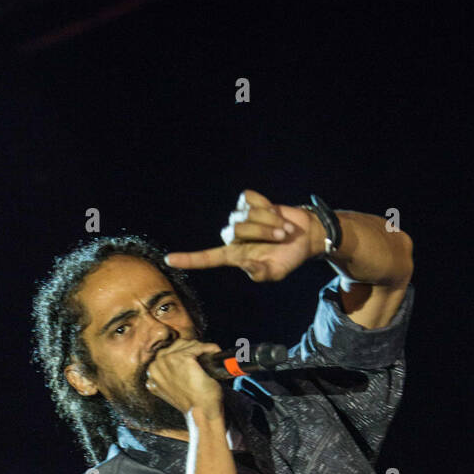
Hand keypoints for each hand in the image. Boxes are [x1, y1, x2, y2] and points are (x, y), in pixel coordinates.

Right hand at [146, 338, 223, 417]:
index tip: (196, 357)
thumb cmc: (192, 404)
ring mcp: (168, 360)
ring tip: (210, 357)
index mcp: (152, 372)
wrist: (202, 413)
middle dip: (193, 349)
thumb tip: (177, 367)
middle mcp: (156, 365)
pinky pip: (200, 346)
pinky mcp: (183, 358)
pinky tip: (215, 353)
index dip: (185, 353)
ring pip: (188, 344)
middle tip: (205, 357)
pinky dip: (210, 348)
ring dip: (202, 349)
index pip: (168, 352)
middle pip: (178, 345)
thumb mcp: (173, 390)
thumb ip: (169, 377)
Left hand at [165, 188, 323, 282]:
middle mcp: (233, 237)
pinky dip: (267, 206)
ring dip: (269, 220)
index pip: (208, 258)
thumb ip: (260, 273)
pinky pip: (251, 199)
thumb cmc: (287, 258)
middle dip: (263, 232)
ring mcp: (240, 217)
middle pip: (236, 230)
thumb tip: (248, 266)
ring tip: (283, 229)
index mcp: (235, 256)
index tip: (170, 260)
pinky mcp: (248, 202)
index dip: (190, 259)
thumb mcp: (276, 272)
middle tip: (282, 236)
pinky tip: (276, 213)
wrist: (304, 236)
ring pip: (245, 214)